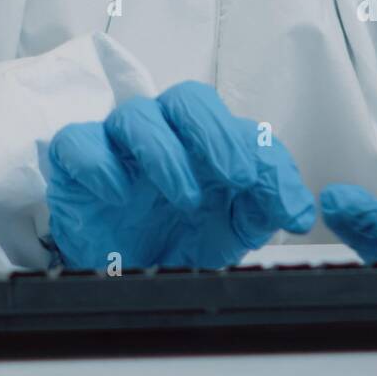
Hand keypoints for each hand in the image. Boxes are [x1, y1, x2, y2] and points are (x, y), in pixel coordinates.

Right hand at [47, 80, 314, 269]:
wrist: (129, 277)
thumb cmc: (182, 239)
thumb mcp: (236, 226)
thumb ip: (269, 204)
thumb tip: (301, 207)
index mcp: (202, 139)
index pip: (231, 121)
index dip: (254, 150)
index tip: (279, 200)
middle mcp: (163, 133)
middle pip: (185, 98)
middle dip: (214, 133)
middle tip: (234, 177)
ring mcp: (116, 145)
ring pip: (133, 115)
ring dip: (165, 153)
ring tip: (186, 199)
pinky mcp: (75, 164)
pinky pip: (76, 141)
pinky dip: (99, 163)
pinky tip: (119, 195)